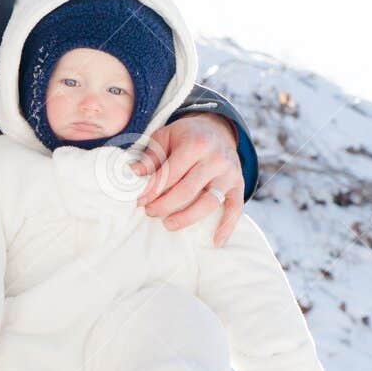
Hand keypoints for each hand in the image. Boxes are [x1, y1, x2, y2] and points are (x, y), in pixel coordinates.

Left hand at [130, 115, 243, 246]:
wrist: (218, 128)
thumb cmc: (186, 135)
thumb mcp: (165, 136)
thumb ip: (151, 157)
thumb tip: (133, 173)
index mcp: (195, 144)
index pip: (170, 174)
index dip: (152, 190)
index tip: (140, 201)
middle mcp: (215, 159)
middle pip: (187, 191)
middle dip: (164, 205)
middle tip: (150, 212)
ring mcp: (229, 173)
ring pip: (209, 203)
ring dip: (186, 218)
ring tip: (168, 224)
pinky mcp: (238, 185)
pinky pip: (236, 208)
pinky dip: (227, 227)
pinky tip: (215, 242)